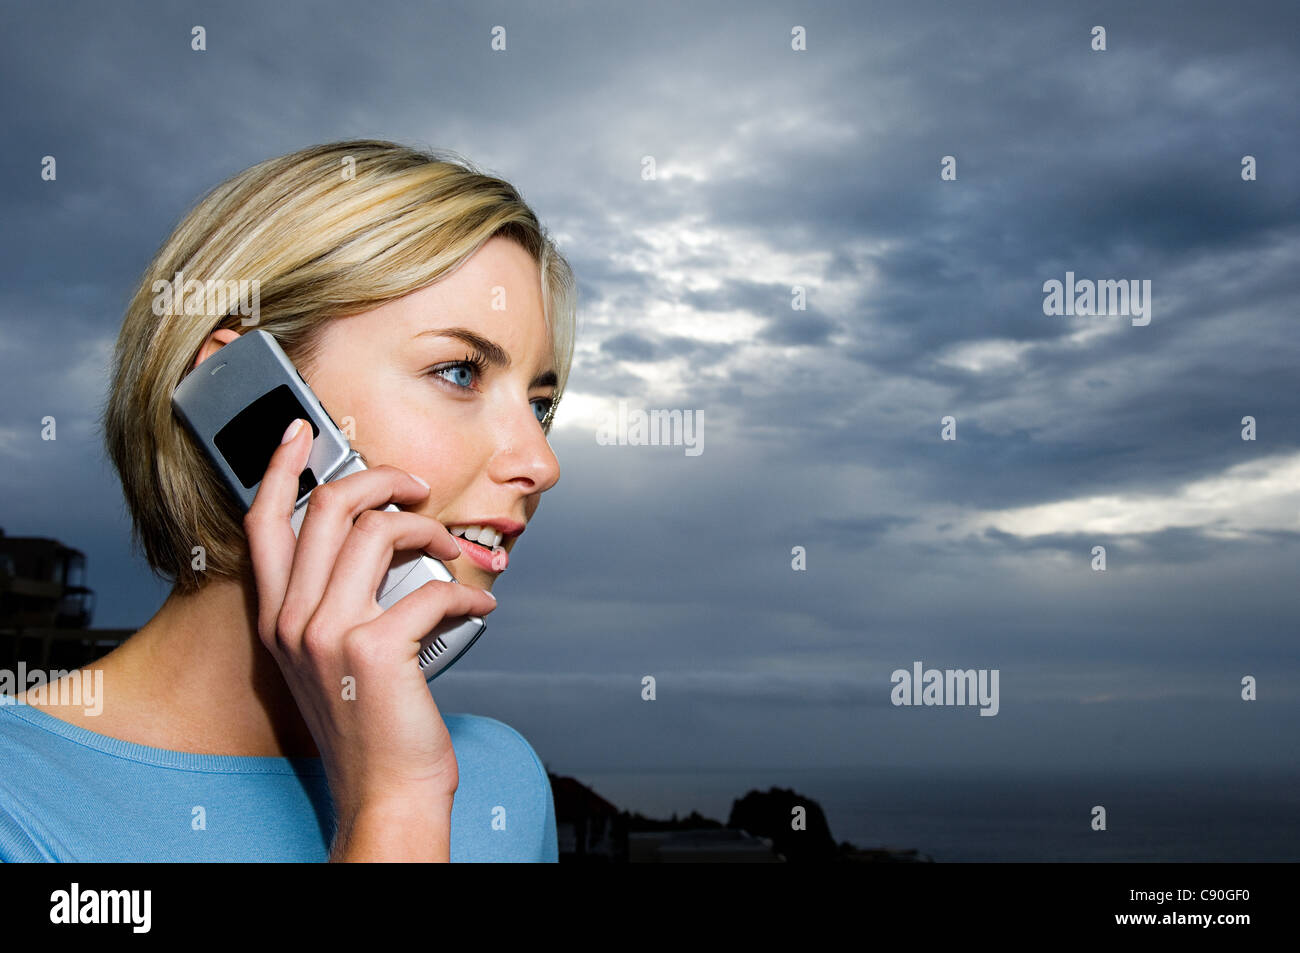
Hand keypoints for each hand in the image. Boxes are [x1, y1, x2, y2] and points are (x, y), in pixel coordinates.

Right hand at [243, 418, 497, 859]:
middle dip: (380, 480)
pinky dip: (467, 589)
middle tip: (417, 488)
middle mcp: (291, 621)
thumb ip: (339, 601)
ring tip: (453, 550)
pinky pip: (431, 586)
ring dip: (430, 530)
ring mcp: (328, 633)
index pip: (263, 523)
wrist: (386, 790)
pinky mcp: (375, 649)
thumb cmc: (372, 723)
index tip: (301, 432)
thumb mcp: (333, 657)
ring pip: (377, 531)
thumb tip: (383, 540)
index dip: (281, 468)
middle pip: (325, 507)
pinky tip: (479, 604)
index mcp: (277, 617)